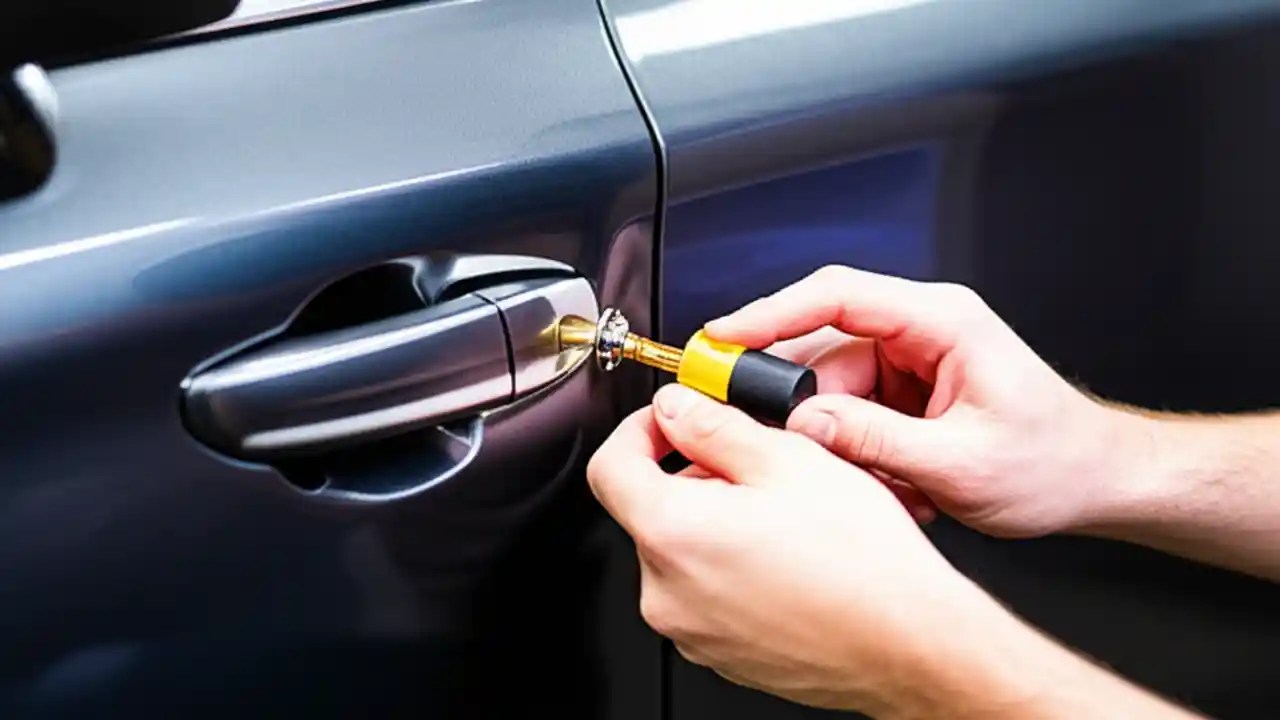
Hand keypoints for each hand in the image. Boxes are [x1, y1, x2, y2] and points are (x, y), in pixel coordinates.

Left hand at [586, 383, 1003, 714]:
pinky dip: (732, 565)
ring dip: (717, 522)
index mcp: (671, 534)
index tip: (672, 421)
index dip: (639, 430)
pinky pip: (706, 593)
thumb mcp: (788, 460)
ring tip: (784, 518)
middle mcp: (667, 591)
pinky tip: (788, 558)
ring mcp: (691, 630)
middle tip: (757, 467)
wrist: (910, 646)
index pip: (610, 466)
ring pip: (682, 551)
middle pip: (650, 509)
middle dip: (694, 476)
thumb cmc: (863, 564)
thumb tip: (676, 408)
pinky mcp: (719, 654)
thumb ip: (714, 425)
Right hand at [706, 265, 1142, 538]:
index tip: (723, 336)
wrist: (1096, 482)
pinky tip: (894, 482)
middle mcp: (924, 331)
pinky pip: (854, 411)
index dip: (771, 312)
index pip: (837, 295)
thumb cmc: (1055, 462)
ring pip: (834, 387)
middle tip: (793, 451)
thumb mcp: (959, 462)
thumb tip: (804, 422)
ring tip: (881, 481)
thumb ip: (875, 439)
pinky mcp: (908, 391)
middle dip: (805, 406)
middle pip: (825, 348)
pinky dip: (860, 451)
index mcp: (943, 321)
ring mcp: (915, 361)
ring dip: (841, 440)